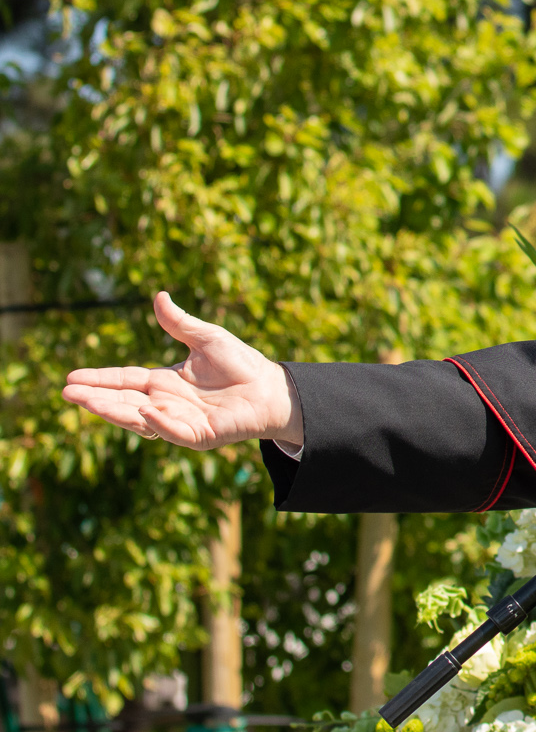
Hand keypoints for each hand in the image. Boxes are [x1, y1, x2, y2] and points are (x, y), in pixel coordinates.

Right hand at [61, 292, 302, 449]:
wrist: (271, 388)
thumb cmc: (241, 364)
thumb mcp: (206, 338)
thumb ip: (180, 323)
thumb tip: (159, 295)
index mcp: (164, 381)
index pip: (125, 380)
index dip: (99, 379)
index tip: (71, 378)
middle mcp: (166, 403)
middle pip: (123, 401)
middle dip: (95, 398)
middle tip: (67, 393)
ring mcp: (180, 421)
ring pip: (140, 419)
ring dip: (115, 411)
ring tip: (88, 402)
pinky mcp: (199, 436)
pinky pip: (174, 431)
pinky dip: (159, 423)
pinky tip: (144, 411)